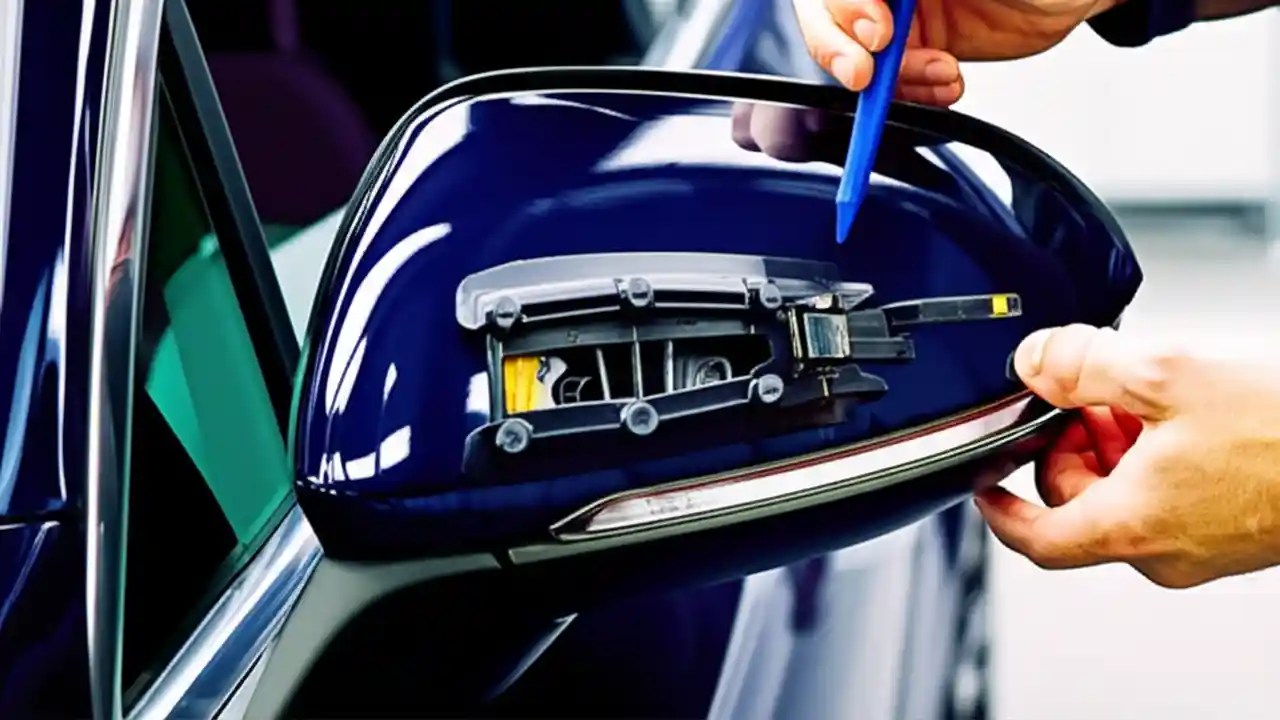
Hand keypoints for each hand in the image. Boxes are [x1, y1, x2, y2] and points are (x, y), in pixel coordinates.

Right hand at [793, 0, 1119, 105]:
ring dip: (894, 78)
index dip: (846, 8)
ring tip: (944, 75)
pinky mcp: (921, 48)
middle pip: (829, 15)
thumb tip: (892, 6)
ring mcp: (902, 14)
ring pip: (859, 55)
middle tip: (866, 73)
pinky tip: (948, 86)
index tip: (877, 34)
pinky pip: (895, 81)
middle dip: (840, 48)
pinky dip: (916, 94)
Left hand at [975, 324, 1279, 588]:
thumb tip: (1034, 361)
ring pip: (1123, 499)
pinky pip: (1166, 500)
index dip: (997, 508)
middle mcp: (1161, 550)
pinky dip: (1153, 458)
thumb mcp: (1167, 376)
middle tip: (1084, 398)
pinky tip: (1177, 414)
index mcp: (1130, 525)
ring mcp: (1199, 547)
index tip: (983, 481)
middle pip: (1076, 505)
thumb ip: (1084, 366)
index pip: (1034, 539)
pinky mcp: (1229, 534)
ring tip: (1136, 397)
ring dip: (1113, 446)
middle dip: (1069, 446)